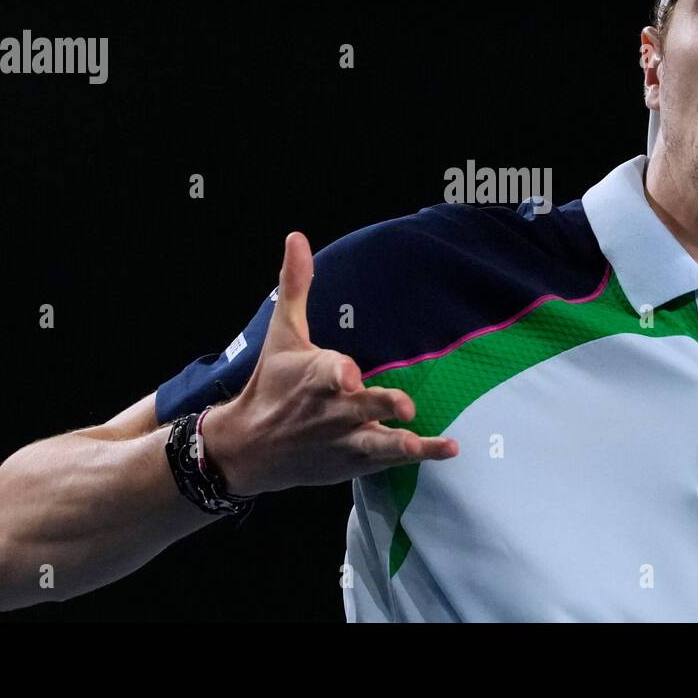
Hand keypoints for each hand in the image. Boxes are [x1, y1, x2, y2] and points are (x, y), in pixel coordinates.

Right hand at [202, 232, 457, 495]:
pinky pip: (388, 459)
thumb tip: (297, 236)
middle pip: (357, 407)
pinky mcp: (353, 461)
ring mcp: (341, 440)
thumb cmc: (271, 384)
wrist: (248, 449)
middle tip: (405, 406)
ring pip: (374, 441)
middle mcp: (327, 411)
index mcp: (311, 377)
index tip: (348, 375)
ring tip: (421, 441)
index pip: (325, 372)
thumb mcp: (282, 335)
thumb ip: (297, 286)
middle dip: (379, 405)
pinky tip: (449, 447)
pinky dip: (420, 454)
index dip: (336, 373)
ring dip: (399, 443)